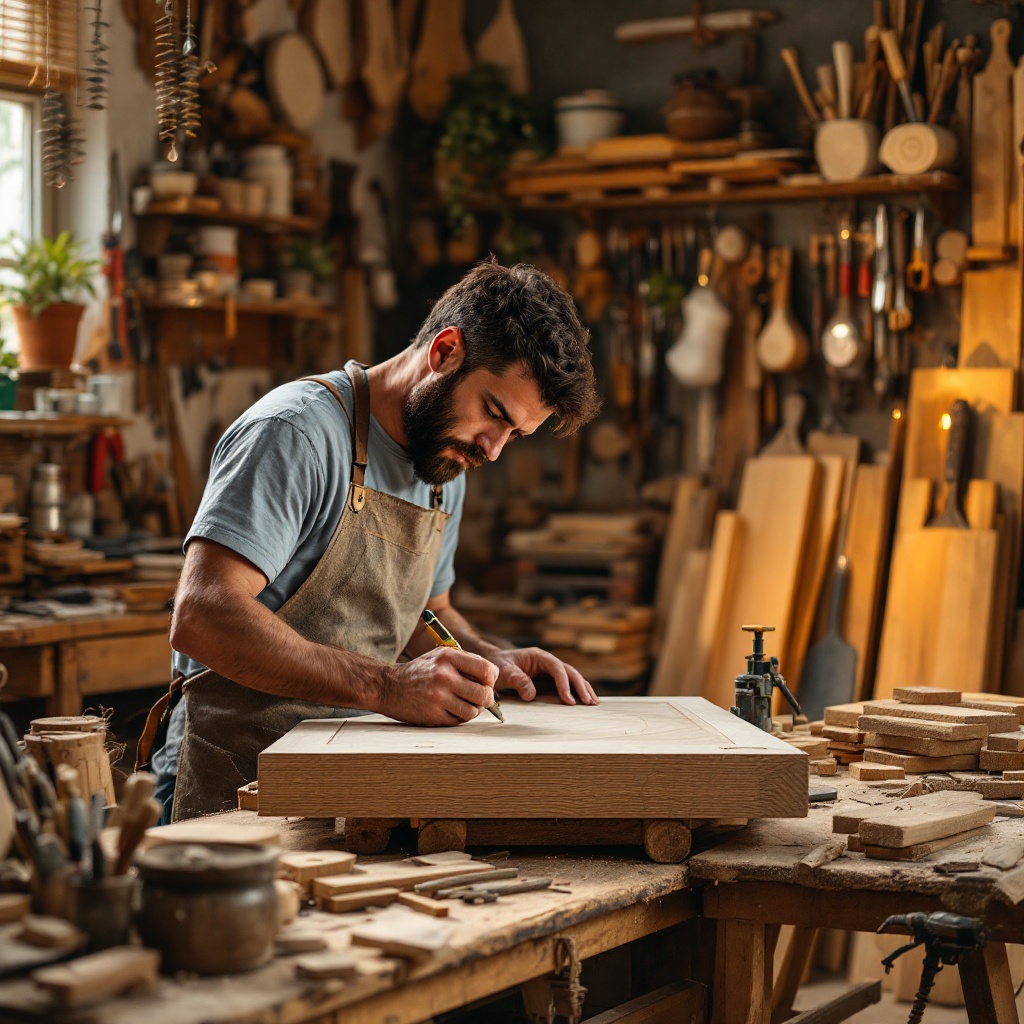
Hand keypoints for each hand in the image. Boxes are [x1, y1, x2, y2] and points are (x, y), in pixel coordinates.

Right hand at [379, 647, 497, 725]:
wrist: (389, 686)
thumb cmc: (420, 670)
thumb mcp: (440, 656)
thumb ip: (466, 662)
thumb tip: (492, 676)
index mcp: (449, 657)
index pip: (486, 670)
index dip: (492, 679)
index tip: (486, 682)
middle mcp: (444, 676)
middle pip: (484, 694)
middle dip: (486, 698)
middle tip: (481, 698)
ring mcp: (438, 697)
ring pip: (473, 711)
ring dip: (474, 710)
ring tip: (466, 705)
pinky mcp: (432, 715)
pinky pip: (458, 721)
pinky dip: (459, 717)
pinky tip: (452, 710)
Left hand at [487, 648, 598, 705]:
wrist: (493, 666)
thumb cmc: (498, 666)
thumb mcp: (504, 673)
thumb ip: (517, 681)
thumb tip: (532, 695)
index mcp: (538, 656)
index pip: (557, 668)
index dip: (564, 683)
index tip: (569, 700)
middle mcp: (547, 662)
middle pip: (569, 672)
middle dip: (580, 686)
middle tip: (588, 702)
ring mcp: (550, 671)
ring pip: (571, 677)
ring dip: (583, 689)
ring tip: (593, 703)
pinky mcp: (549, 680)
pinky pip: (566, 685)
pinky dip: (576, 692)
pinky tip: (585, 701)